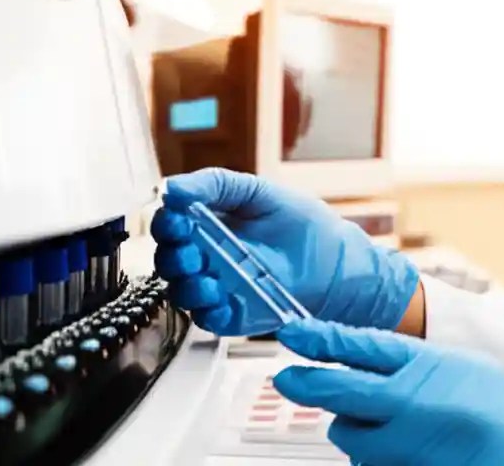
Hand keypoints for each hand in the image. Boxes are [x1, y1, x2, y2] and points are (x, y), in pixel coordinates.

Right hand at [151, 168, 419, 334]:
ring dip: (188, 286)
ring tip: (209, 279)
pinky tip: (220, 299)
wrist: (336, 262)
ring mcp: (217, 287)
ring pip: (182, 292)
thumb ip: (214, 185)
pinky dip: (208, 312)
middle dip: (173, 257)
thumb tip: (172, 187)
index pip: (170, 224)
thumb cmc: (300, 224)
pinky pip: (207, 319)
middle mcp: (206, 256)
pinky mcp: (231, 314)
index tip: (177, 219)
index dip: (167, 223)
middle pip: (168, 260)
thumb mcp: (258, 192)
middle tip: (191, 252)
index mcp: (206, 224)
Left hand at [273, 319, 503, 465]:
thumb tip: (365, 361)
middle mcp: (409, 402)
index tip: (292, 336)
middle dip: (307, 383)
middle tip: (289, 378)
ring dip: (355, 431)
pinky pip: (367, 465)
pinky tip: (403, 452)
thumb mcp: (462, 369)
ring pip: (348, 436)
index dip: (320, 339)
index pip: (358, 345)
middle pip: (336, 390)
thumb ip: (413, 365)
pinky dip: (375, 459)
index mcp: (425, 366)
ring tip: (391, 430)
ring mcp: (404, 443)